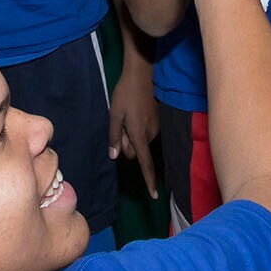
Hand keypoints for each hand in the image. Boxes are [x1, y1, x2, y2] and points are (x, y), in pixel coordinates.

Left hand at [107, 61, 158, 199]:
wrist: (141, 76)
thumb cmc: (124, 95)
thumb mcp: (114, 115)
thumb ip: (114, 137)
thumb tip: (115, 156)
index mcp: (139, 135)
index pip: (145, 163)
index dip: (149, 180)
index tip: (154, 195)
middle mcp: (149, 135)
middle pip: (135, 152)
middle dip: (126, 144)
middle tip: (120, 124)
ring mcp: (154, 128)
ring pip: (139, 143)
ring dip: (131, 136)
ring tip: (126, 116)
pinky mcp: (156, 122)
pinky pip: (143, 134)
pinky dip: (136, 129)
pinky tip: (133, 113)